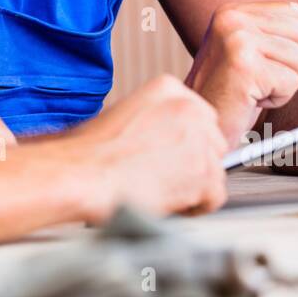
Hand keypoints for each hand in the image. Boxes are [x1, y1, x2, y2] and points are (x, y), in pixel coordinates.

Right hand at [69, 74, 227, 220]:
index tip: (168, 155)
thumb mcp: (125, 114)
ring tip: (160, 190)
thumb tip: (170, 140)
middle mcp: (188, 108)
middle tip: (163, 175)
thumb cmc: (90, 152)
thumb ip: (156, 120)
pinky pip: (216, 197)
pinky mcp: (203, 173)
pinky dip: (196, 207)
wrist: (81, 174)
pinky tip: (169, 204)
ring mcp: (199, 140)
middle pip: (213, 142)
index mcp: (168, 88)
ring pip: (216, 170)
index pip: (200, 117)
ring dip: (193, 186)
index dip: (184, 143)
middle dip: (193, 163)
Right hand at [186, 1, 297, 147]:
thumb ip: (282, 36)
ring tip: (251, 89)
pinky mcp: (245, 66)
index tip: (255, 62)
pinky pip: (291, 83)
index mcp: (232, 11)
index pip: (293, 14)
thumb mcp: (252, 54)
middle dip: (287, 65)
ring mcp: (237, 40)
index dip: (285, 44)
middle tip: (254, 79)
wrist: (201, 123)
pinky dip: (277, 99)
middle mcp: (233, 19)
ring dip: (282, 84)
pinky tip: (249, 99)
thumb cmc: (226, 94)